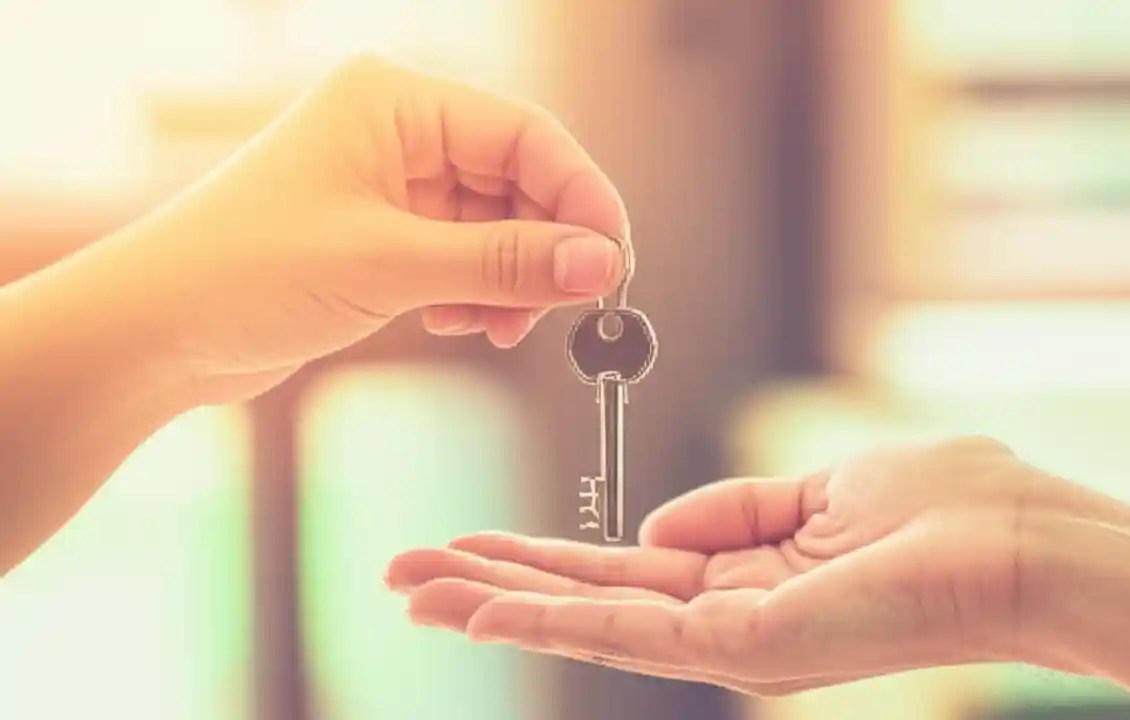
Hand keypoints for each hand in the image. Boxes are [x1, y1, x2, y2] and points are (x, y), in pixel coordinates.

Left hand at [104, 54, 626, 402]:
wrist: (154, 334)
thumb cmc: (246, 271)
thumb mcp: (391, 264)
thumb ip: (504, 261)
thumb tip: (600, 263)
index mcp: (394, 101)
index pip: (525, 134)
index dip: (580, 194)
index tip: (614, 258)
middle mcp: (397, 133)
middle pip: (517, 181)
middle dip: (546, 247)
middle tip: (570, 306)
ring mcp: (389, 187)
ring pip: (495, 226)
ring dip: (514, 280)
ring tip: (504, 328)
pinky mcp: (382, 239)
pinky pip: (463, 258)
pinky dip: (478, 295)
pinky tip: (464, 328)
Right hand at [386, 437, 1053, 694]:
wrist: (1019, 541)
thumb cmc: (944, 506)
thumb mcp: (819, 488)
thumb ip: (733, 509)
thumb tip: (655, 527)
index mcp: (744, 574)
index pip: (619, 566)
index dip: (540, 554)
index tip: (468, 539)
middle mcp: (723, 617)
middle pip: (584, 598)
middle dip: (491, 583)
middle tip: (400, 572)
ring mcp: (728, 638)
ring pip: (587, 621)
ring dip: (495, 602)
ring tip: (412, 589)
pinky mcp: (742, 647)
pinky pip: (628, 631)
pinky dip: (549, 616)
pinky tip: (485, 604)